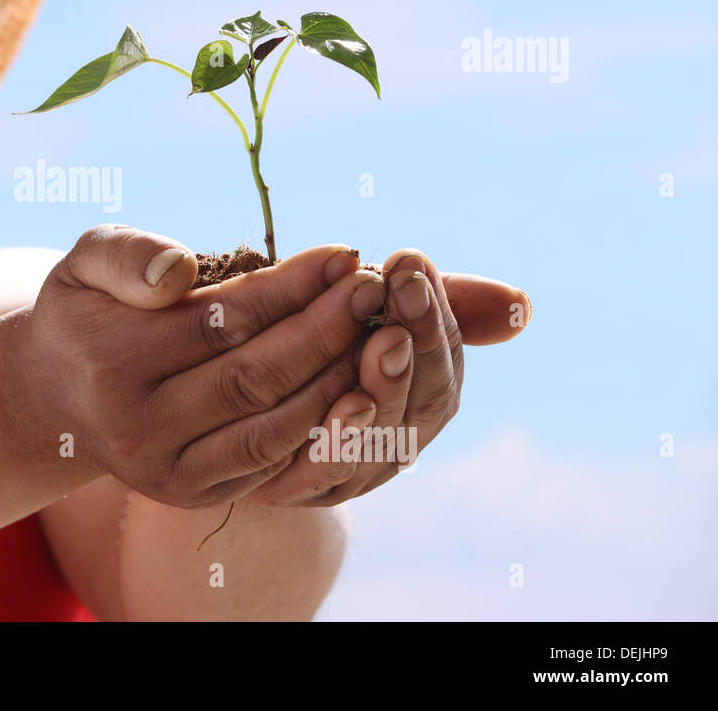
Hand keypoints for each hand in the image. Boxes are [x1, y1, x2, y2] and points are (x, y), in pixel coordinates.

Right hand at [9, 224, 389, 508]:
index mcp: (111, 362)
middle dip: (328, 330)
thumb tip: (180, 272)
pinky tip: (353, 383)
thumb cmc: (85, 311)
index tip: (343, 255)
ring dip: (338, 381)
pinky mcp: (194, 495)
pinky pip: (272, 462)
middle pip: (256, 377)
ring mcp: (167, 472)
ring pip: (274, 429)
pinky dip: (321, 425)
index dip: (292, 288)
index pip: (224, 322)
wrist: (54, 393)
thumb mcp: (85, 263)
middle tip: (376, 288)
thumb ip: (128, 255)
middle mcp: (137, 429)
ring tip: (379, 334)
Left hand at [245, 249, 531, 506]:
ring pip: (380, 443)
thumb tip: (523, 306)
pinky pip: (319, 476)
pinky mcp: (293, 492)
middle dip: (414, 343)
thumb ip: (434, 304)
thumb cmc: (312, 340)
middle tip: (402, 293)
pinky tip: (335, 407)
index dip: (434, 314)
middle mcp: (394, 443)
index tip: (412, 263)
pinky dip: (332, 443)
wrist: (232, 410)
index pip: (443, 362)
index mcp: (420, 399)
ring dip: (384, 390)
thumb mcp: (366, 311)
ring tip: (380, 343)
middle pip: (422, 404)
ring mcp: (348, 473)